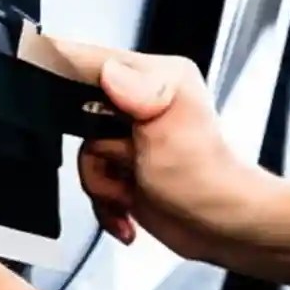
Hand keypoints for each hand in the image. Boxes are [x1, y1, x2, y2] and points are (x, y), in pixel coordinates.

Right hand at [54, 40, 271, 262]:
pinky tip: (127, 208)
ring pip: (83, 152)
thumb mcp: (175, 127)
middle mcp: (139, 101)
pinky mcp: (125, 166)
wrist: (224, 230)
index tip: (66, 107)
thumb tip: (109, 69)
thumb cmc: (210, 180)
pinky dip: (105, 203)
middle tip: (123, 161)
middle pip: (75, 114)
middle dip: (92, 150)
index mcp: (152, 76)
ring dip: (101, 183)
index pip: (89, 59)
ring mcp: (130, 136)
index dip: (65, 76)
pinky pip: (92, 179)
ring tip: (129, 190)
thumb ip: (142, 91)